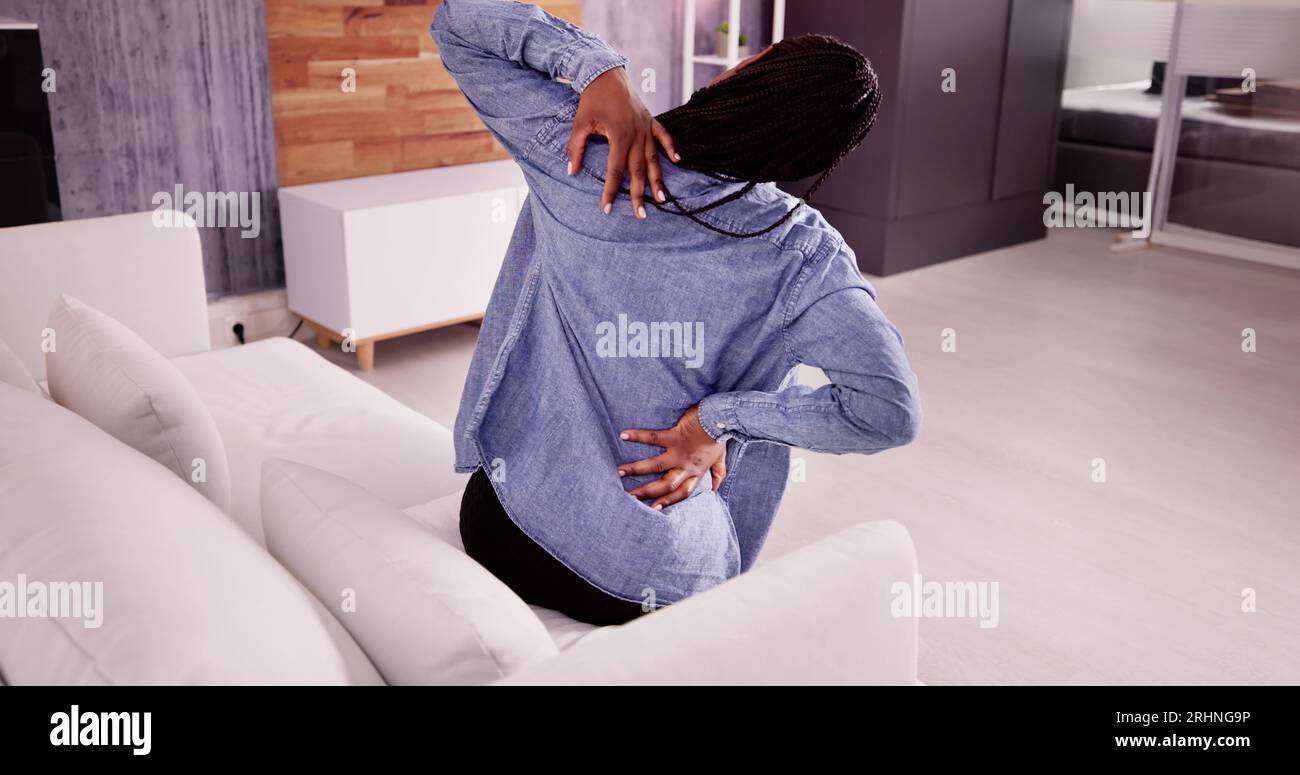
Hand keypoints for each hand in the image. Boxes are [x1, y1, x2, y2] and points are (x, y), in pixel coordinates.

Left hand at [567, 67, 679, 219]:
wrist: (606, 73)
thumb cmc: (591, 99)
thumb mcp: (579, 124)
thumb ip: (575, 148)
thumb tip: (571, 172)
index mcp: (618, 135)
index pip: (615, 171)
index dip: (610, 191)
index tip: (607, 209)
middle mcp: (636, 134)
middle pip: (638, 170)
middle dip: (638, 195)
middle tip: (641, 216)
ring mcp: (646, 127)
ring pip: (653, 159)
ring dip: (658, 180)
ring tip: (662, 199)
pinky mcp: (651, 120)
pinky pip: (664, 136)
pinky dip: (671, 148)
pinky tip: (678, 161)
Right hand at [618, 405, 726, 509]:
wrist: (723, 418)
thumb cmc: (720, 437)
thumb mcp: (721, 459)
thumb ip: (717, 475)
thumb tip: (715, 490)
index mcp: (696, 473)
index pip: (681, 493)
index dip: (668, 502)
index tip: (653, 509)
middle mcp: (687, 466)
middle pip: (665, 485)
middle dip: (646, 492)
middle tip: (629, 497)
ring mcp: (680, 452)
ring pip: (656, 466)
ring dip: (636, 469)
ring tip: (619, 472)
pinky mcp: (676, 436)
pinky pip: (654, 438)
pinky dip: (638, 436)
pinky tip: (623, 435)